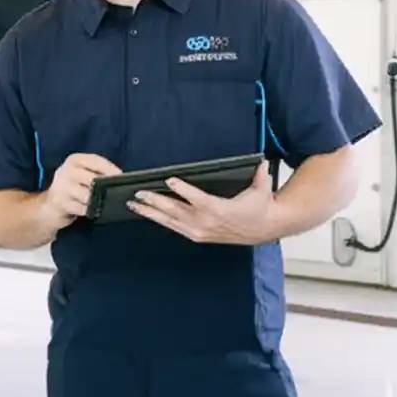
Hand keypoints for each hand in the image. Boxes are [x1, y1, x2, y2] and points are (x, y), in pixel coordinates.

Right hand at [39, 153, 121, 230]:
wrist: (49, 207)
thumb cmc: (72, 189)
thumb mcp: (81, 175)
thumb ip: (97, 173)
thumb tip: (120, 178)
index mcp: (74, 160)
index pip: (96, 161)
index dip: (111, 169)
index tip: (123, 177)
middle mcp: (66, 170)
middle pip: (93, 179)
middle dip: (106, 188)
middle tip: (116, 194)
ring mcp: (62, 187)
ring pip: (88, 195)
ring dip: (98, 201)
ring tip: (103, 203)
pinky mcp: (60, 202)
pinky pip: (82, 208)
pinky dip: (90, 210)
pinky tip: (92, 210)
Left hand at [128, 161, 276, 244]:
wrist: (263, 229)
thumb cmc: (260, 206)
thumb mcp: (262, 188)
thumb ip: (260, 175)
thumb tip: (260, 160)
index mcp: (219, 210)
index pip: (197, 198)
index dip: (182, 189)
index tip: (168, 180)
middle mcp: (206, 222)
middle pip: (176, 210)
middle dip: (155, 201)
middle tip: (139, 193)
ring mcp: (199, 231)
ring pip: (170, 221)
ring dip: (151, 212)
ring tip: (134, 205)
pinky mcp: (197, 236)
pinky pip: (174, 227)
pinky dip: (160, 220)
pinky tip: (147, 214)